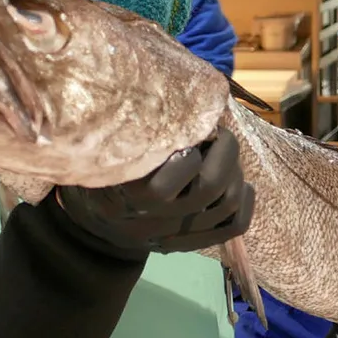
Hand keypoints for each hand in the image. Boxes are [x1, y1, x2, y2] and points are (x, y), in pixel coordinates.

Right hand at [56, 127, 254, 258]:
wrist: (93, 223)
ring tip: (223, 152)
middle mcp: (152, 220)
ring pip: (226, 204)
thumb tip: (179, 94)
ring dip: (235, 170)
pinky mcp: (189, 243)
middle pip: (211, 186)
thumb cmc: (102, 170)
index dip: (192, 145)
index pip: (178, 172)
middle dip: (225, 150)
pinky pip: (233, 227)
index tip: (188, 126)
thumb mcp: (107, 150)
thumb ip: (136, 131)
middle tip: (217, 133)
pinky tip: (240, 182)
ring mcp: (173, 235)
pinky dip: (245, 201)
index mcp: (127, 194)